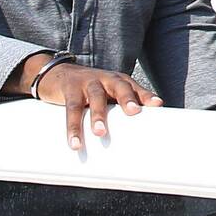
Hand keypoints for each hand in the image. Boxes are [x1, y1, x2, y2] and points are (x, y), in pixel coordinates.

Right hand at [33, 59, 161, 149]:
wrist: (58, 73)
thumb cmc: (91, 89)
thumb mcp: (109, 95)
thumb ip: (123, 110)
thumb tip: (142, 137)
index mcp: (119, 81)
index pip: (136, 88)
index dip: (146, 96)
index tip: (157, 105)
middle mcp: (107, 79)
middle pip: (120, 87)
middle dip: (127, 98)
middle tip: (134, 111)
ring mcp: (88, 83)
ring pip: (95, 98)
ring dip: (98, 115)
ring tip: (100, 133)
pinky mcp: (70, 89)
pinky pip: (72, 108)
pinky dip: (73, 126)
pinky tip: (74, 142)